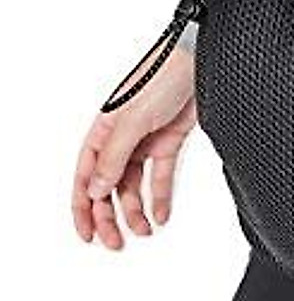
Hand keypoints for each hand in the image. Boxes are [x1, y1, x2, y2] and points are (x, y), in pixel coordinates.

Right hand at [72, 45, 196, 249]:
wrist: (204, 57)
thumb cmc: (166, 73)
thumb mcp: (133, 118)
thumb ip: (114, 155)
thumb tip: (95, 189)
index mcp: (104, 129)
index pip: (85, 175)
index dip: (82, 207)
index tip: (87, 234)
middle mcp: (122, 135)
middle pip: (108, 185)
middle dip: (110, 216)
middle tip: (116, 242)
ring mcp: (146, 138)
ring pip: (134, 184)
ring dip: (136, 210)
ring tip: (144, 231)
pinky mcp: (171, 138)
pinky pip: (161, 174)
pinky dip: (161, 195)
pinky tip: (162, 213)